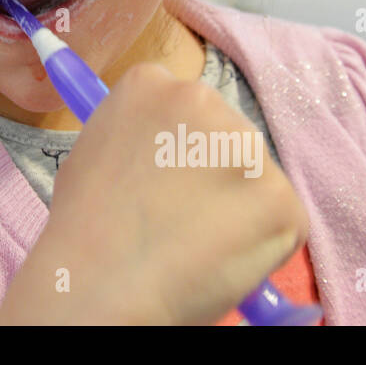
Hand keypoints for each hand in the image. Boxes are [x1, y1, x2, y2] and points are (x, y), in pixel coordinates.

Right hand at [0, 61, 307, 324]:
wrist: (99, 280)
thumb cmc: (82, 227)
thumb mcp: (92, 151)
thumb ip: (133, 136)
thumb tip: (158, 147)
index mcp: (148, 83)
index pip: (183, 107)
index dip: (176, 149)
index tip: (163, 180)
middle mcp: (201, 98)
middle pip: (225, 136)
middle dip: (214, 174)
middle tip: (180, 219)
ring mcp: (245, 146)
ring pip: (256, 179)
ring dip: (238, 209)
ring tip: (191, 245)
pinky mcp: (280, 196)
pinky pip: (283, 221)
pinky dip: (262, 246)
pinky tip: (217, 260)